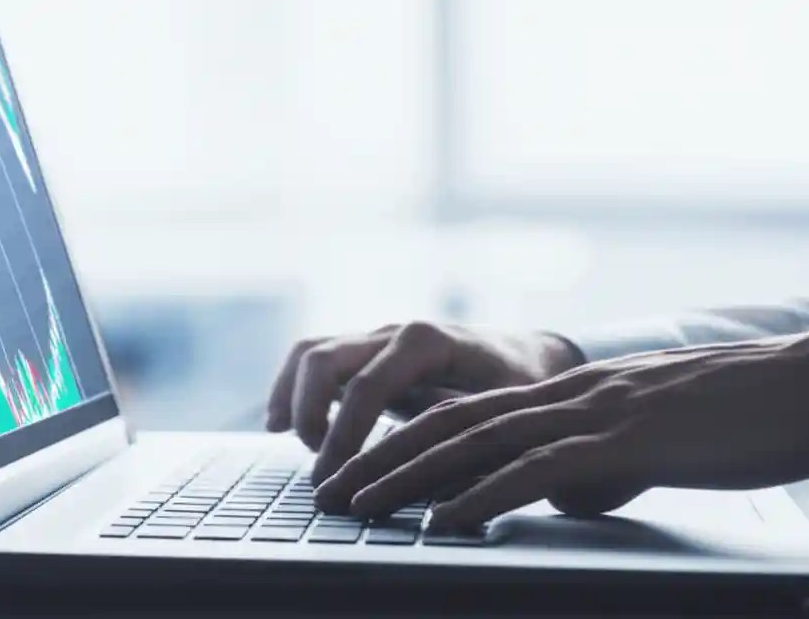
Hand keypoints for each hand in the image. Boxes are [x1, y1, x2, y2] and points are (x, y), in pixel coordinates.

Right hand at [265, 322, 580, 482]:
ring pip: (311, 352)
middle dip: (308, 414)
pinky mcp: (367, 354)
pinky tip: (279, 424)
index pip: (366, 385)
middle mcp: (394, 332)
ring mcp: (377, 338)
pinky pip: (316, 361)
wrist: (529, 359)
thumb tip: (419, 459)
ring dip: (291, 395)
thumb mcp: (505, 409)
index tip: (333, 476)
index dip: (343, 434)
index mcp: (427, 341)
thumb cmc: (521, 388)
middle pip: (323, 358)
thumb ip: (459, 424)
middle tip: (320, 469)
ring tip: (284, 439)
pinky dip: (292, 389)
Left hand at [314, 330, 808, 527]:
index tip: (360, 472)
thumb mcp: (646, 443)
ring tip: (362, 505)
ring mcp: (592, 412)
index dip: (406, 441)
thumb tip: (563, 496)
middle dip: (383, 456)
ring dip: (412, 476)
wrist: (803, 385)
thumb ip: (595, 464)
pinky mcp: (625, 438)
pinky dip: (483, 494)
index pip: (468, 413)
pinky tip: (444, 520)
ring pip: (478, 440)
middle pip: (450, 421)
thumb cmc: (732, 418)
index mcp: (567, 394)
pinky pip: (536, 469)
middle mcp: (565, 395)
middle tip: (330, 490)